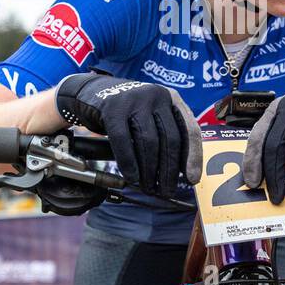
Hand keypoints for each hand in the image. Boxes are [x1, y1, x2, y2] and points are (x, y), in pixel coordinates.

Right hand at [56, 74, 202, 197]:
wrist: (91, 93)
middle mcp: (157, 95)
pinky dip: (129, 164)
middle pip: (170, 139)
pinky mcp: (112, 108)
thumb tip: (182, 170)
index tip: (192, 179)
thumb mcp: (151, 115)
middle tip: (166, 191)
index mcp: (172, 98)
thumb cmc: (126, 112)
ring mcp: (134, 100)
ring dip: (150, 171)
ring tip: (148, 187)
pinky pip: (123, 141)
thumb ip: (167, 133)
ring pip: (148, 142)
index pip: (190, 129)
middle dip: (169, 170)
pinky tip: (132, 177)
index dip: (193, 157)